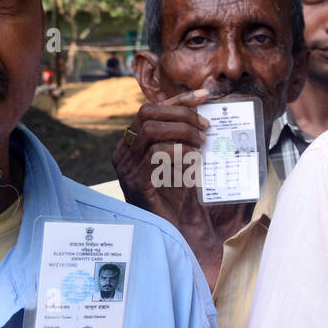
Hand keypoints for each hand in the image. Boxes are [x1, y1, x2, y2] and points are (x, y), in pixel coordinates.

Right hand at [111, 89, 214, 228]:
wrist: (164, 232)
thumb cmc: (171, 198)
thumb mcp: (178, 162)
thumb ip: (183, 141)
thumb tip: (204, 117)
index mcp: (130, 144)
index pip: (151, 110)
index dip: (178, 100)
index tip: (203, 96)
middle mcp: (123, 152)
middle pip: (146, 113)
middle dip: (181, 114)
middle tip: (204, 126)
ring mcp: (126, 167)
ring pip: (150, 130)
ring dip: (182, 132)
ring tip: (201, 142)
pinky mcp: (136, 182)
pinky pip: (156, 154)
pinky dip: (180, 151)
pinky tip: (194, 159)